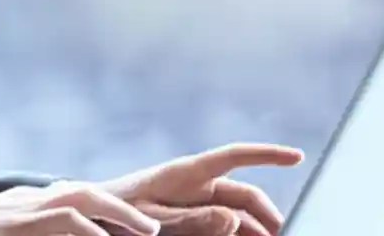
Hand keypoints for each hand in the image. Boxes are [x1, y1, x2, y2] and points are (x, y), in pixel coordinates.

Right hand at [0, 181, 162, 235]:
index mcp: (24, 207)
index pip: (76, 199)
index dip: (111, 212)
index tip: (141, 227)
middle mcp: (24, 200)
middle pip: (86, 192)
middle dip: (125, 209)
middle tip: (156, 228)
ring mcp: (15, 208)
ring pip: (79, 198)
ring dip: (118, 214)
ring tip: (149, 231)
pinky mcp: (8, 222)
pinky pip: (57, 219)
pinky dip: (84, 230)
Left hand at [100, 143, 304, 235]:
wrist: (85, 214)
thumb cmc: (112, 211)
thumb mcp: (152, 219)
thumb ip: (192, 220)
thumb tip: (234, 219)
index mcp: (186, 172)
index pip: (235, 156)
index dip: (268, 155)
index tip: (298, 157)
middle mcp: (193, 182)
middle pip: (243, 194)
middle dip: (267, 214)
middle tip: (287, 234)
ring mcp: (191, 199)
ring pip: (235, 212)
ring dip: (254, 228)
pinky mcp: (185, 215)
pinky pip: (218, 223)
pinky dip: (235, 234)